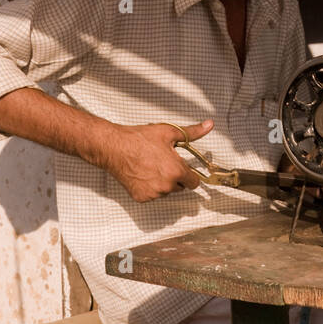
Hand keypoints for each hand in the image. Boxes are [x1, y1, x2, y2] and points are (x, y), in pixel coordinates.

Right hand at [97, 118, 214, 201]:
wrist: (113, 147)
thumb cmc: (139, 139)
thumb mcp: (169, 132)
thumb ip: (192, 132)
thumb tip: (209, 125)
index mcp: (176, 171)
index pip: (194, 183)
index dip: (190, 174)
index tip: (183, 169)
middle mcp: (166, 186)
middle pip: (180, 187)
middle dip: (175, 177)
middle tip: (163, 163)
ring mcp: (153, 194)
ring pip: (165, 191)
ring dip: (163, 183)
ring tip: (151, 166)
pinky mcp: (140, 198)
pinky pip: (152, 195)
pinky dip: (149, 187)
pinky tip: (142, 174)